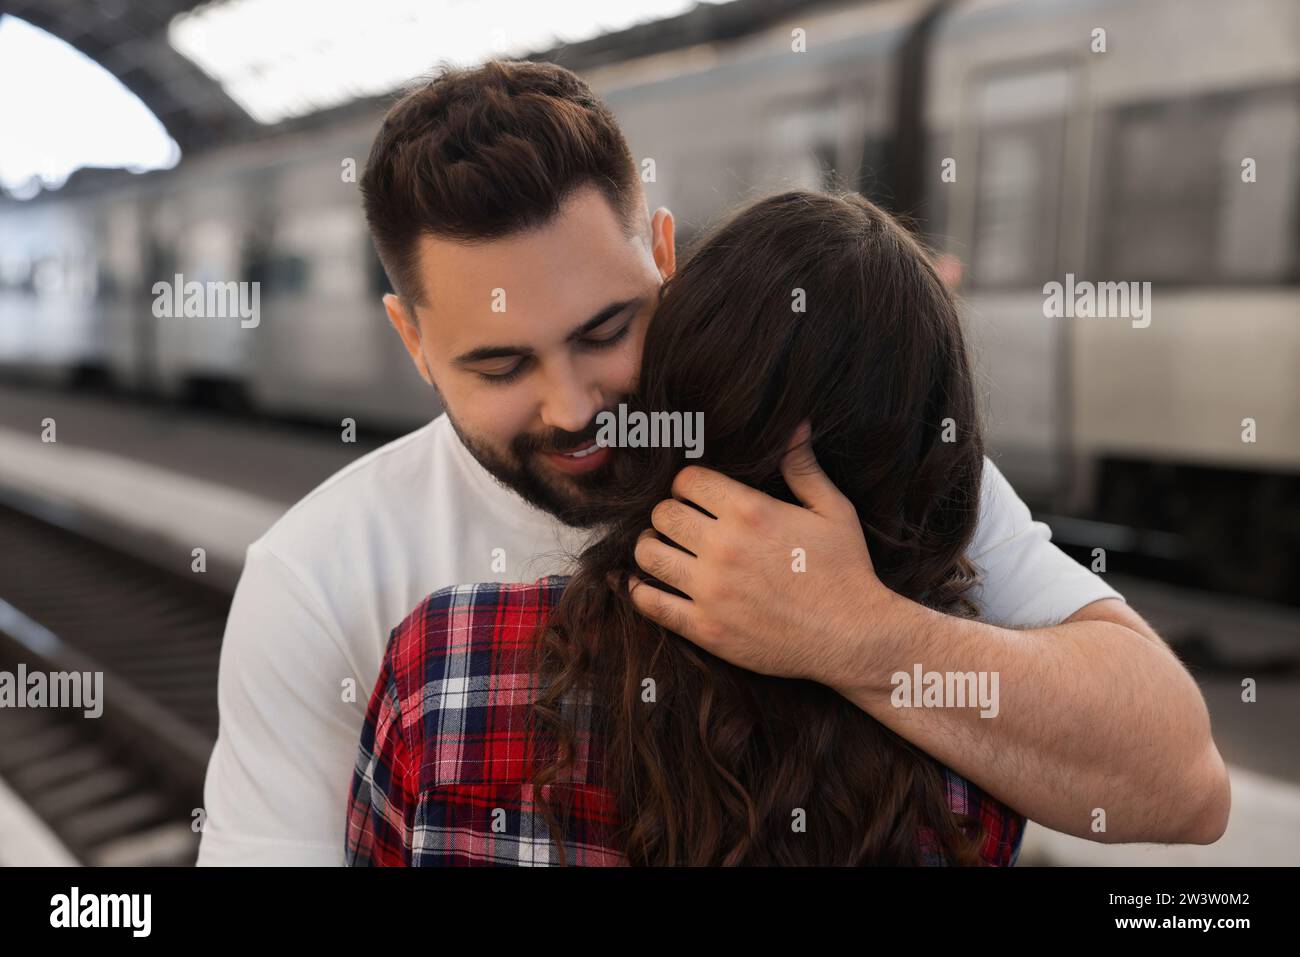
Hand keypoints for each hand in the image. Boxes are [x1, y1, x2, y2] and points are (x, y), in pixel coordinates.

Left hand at [627, 421, 901, 688]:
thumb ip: (804, 467)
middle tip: (681, 523)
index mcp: (751, 512)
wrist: (853, 638)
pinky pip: (649, 602)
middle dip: (669, 513)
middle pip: (663, 513)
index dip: (689, 484)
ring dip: (651, 547)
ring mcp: (711, 589)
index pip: (688, 480)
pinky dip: (640, 590)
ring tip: (664, 549)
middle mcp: (724, 547)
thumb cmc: (846, 571)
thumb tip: (794, 424)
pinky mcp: (704, 627)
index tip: (697, 495)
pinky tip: (648, 584)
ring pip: (647, 554)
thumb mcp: (834, 511)